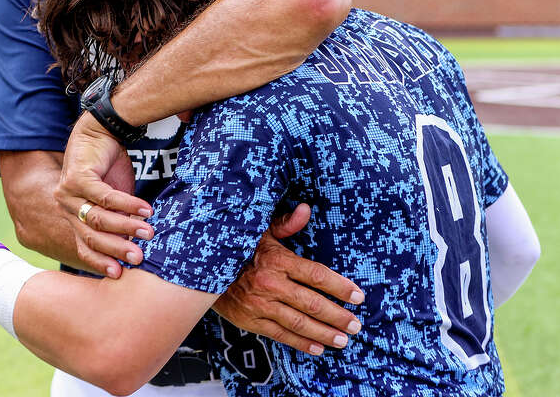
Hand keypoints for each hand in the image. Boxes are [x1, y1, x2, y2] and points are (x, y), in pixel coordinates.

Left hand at [54, 112, 154, 277]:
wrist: (101, 132)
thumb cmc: (108, 168)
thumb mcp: (115, 200)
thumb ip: (118, 221)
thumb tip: (134, 246)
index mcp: (72, 216)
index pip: (84, 246)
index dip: (100, 261)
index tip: (119, 275)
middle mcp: (66, 207)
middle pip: (91, 236)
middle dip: (117, 248)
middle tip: (139, 258)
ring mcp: (68, 193)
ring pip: (99, 218)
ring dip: (126, 226)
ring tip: (148, 232)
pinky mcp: (77, 178)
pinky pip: (105, 197)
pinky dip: (127, 205)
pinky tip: (145, 209)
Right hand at [213, 204, 365, 354]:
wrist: (202, 270)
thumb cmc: (237, 249)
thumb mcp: (260, 232)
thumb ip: (286, 224)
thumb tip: (305, 210)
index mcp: (277, 260)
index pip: (316, 275)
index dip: (340, 287)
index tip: (358, 296)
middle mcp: (270, 284)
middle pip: (313, 303)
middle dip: (338, 316)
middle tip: (356, 325)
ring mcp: (260, 305)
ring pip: (300, 323)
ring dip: (324, 333)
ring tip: (342, 340)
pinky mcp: (251, 321)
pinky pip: (281, 335)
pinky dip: (301, 343)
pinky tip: (318, 348)